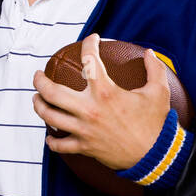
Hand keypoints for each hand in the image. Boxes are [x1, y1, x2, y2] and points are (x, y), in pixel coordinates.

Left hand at [32, 33, 169, 170]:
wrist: (155, 156)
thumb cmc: (157, 123)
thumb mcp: (159, 92)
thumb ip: (155, 69)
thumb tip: (149, 52)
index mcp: (106, 92)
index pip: (89, 60)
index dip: (89, 44)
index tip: (92, 39)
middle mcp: (89, 110)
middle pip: (53, 92)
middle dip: (40, 81)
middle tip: (37, 75)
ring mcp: (84, 130)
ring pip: (50, 117)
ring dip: (39, 107)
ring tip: (36, 99)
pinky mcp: (84, 147)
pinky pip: (60, 145)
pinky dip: (52, 141)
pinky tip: (50, 137)